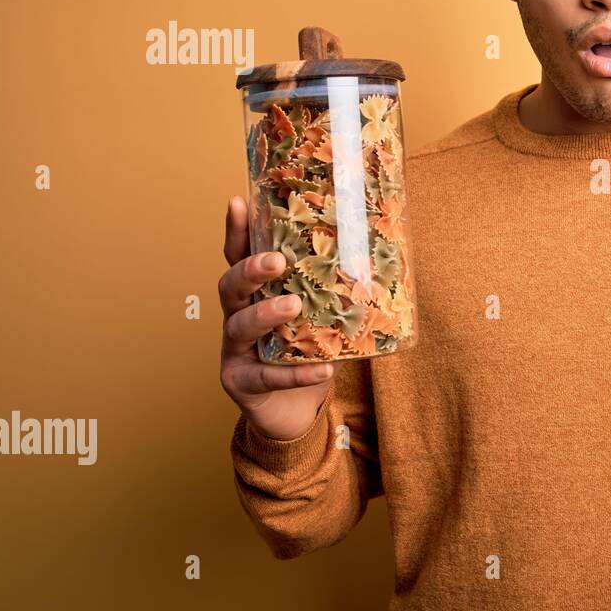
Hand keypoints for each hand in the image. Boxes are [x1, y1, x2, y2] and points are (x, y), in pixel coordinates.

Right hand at [219, 195, 334, 440]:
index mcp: (254, 293)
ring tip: (292, 306)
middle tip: (277, 260)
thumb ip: (331, 287)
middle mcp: (236, 316)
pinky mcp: (241, 383)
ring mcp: (234, 351)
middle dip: (251, 270)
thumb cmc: (307, 350)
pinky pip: (266, 376)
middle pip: (230, 286)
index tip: (239, 201)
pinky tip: (321, 368)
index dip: (237, 230)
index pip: (238, 256)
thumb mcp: (319, 312)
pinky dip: (295, 373)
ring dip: (265, 315)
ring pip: (239, 327)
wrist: (295, 408)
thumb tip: (379, 252)